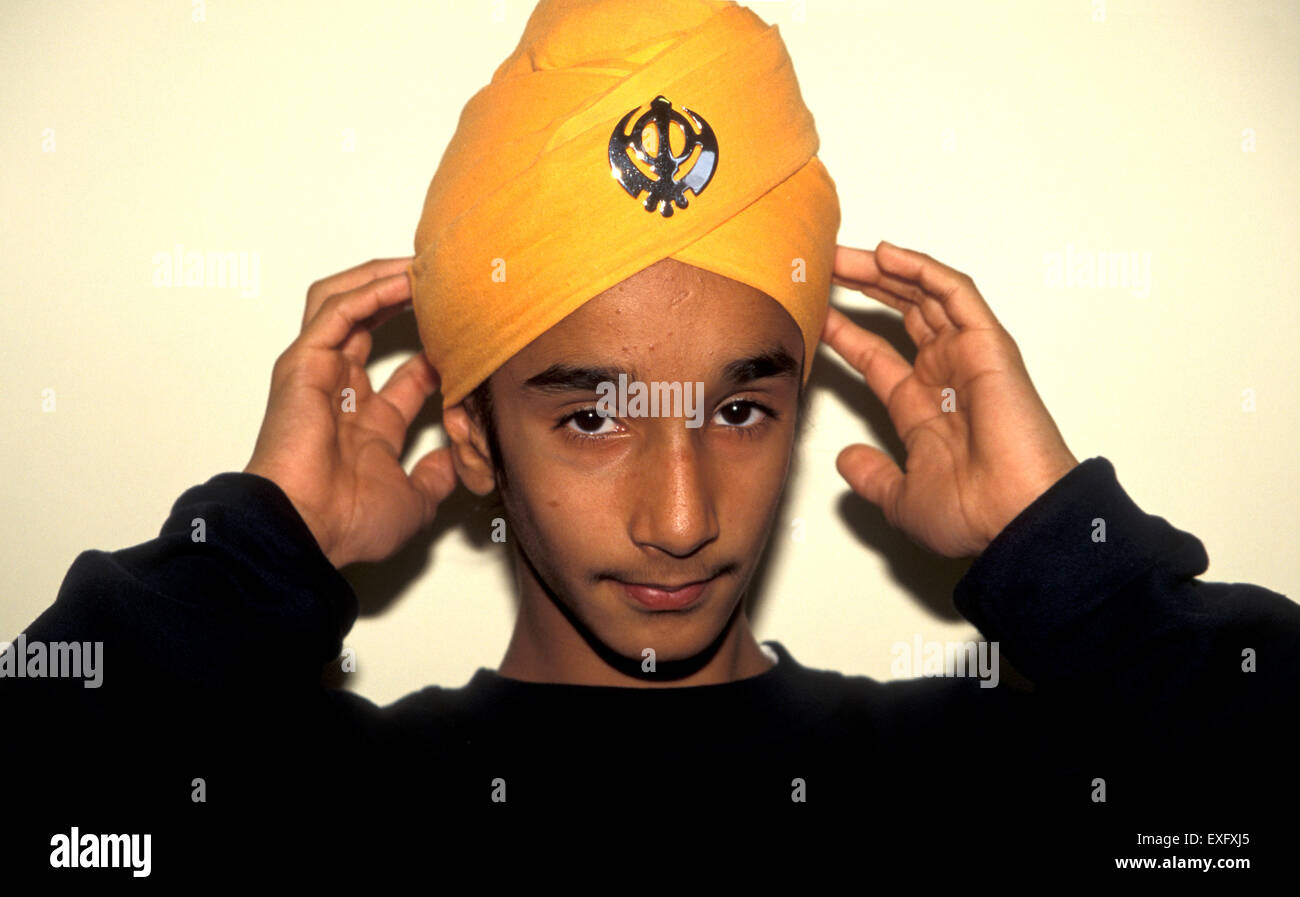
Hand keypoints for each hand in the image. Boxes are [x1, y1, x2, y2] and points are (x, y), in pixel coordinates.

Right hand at [243, 257, 457, 567]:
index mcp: (367, 424)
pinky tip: (404, 279)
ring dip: (385, 280)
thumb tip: (460, 459)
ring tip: (424, 266)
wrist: (308, 530)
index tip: (473, 335)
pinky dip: (369, 289)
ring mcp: (320, 373)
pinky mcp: (304, 362)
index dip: (441, 350)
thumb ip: (438, 476)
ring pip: (348, 303)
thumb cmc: (348, 523)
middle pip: (374, 326)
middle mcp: (342, 393)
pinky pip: (337, 310)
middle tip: (447, 284)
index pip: (410, 371)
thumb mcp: (415, 501)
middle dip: (410, 299)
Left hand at [822, 240, 1078, 557]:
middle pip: (901, 315)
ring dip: (884, 271)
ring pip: (923, 295)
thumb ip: (871, 476)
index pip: (877, 356)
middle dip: (863, 288)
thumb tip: (845, 459)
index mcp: (925, 409)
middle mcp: (947, 377)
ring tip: (844, 253)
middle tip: (824, 266)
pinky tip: (886, 254)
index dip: (846, 332)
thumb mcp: (901, 499)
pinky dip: (923, 269)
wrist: (1013, 519)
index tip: (815, 313)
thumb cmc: (974, 516)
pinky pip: (956, 294)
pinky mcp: (988, 345)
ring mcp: (968, 358)